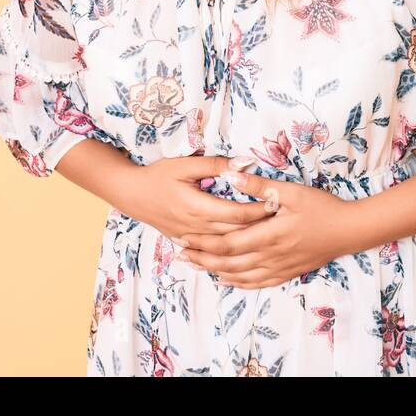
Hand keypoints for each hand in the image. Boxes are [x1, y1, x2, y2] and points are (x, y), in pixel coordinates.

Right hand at [117, 155, 276, 239]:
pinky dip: (231, 252)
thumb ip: (216, 165)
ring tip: (272, 235)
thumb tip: (245, 163)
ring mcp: (191, 239)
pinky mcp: (186, 243)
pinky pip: (213, 252)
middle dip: (261, 228)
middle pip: (237, 234)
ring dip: (249, 242)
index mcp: (199, 207)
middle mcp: (197, 227)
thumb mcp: (185, 165)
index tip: (279, 203)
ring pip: (226, 246)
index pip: (238, 214)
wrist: (131, 194)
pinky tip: (246, 251)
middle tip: (284, 222)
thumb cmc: (158, 176)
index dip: (261, 210)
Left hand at [173, 169, 355, 288]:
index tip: (184, 237)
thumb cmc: (322, 208)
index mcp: (268, 235)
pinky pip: (257, 283)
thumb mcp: (291, 192)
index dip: (203, 242)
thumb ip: (259, 187)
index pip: (227, 242)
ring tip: (195, 265)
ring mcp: (279, 267)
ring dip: (215, 271)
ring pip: (239, 275)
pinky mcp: (287, 273)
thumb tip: (231, 176)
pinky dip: (238, 282)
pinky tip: (226, 279)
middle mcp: (270, 256)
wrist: (349, 231)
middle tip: (180, 253)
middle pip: (227, 262)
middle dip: (202, 258)